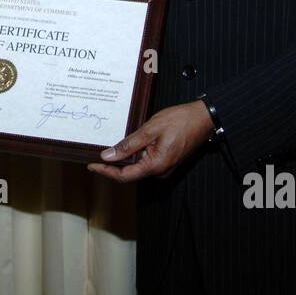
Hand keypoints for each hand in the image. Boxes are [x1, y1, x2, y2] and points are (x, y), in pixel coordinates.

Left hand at [87, 100, 212, 182]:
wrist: (204, 118)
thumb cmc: (180, 120)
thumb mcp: (150, 129)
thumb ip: (129, 144)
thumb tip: (108, 156)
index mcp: (156, 165)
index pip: (124, 176)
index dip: (106, 172)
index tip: (91, 165)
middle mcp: (160, 171)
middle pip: (130, 174)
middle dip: (112, 167)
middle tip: (95, 156)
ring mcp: (164, 167)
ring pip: (138, 168)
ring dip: (123, 161)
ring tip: (107, 150)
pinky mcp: (167, 160)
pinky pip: (146, 162)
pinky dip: (134, 156)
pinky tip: (125, 147)